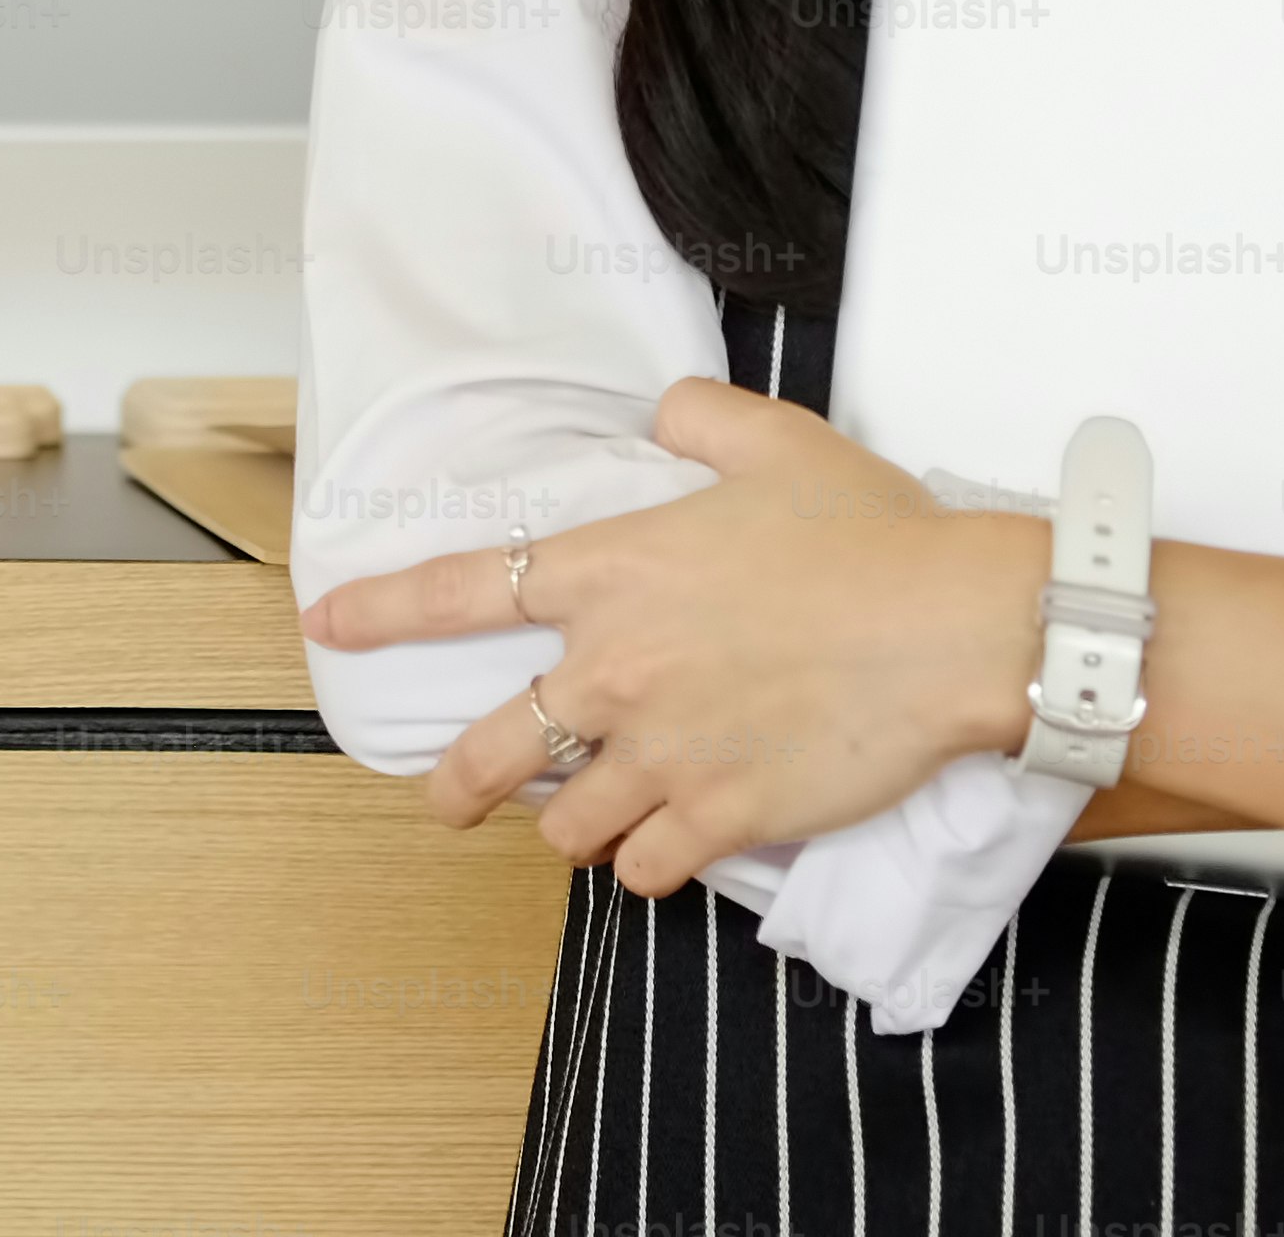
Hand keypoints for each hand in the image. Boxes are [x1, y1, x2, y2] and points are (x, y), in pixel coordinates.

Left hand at [297, 377, 1046, 899]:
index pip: (461, 591)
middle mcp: (617, 672)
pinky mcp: (724, 817)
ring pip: (569, 828)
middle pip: (490, 751)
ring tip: (594, 818)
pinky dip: (650, 866)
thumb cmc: (871, 533)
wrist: (953, 627)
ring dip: (573, 826)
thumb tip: (661, 413)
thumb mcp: (775, 440)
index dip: (381, 610)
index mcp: (612, 575)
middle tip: (448, 800)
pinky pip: (649, 869)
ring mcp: (665, 755)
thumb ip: (697, 420)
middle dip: (456, 786)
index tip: (330, 625)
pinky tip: (668, 849)